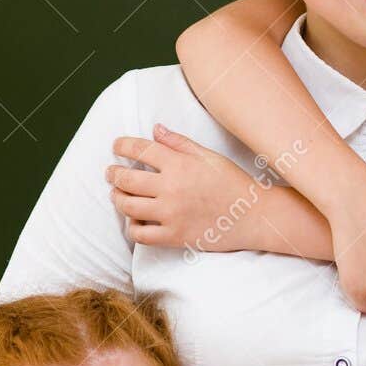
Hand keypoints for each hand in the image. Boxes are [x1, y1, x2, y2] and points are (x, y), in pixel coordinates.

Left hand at [108, 126, 260, 251]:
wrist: (254, 216)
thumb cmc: (233, 183)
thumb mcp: (209, 156)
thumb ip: (179, 143)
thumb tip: (155, 129)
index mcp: (179, 164)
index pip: (140, 149)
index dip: (122, 145)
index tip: (116, 145)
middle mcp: (171, 188)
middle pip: (127, 178)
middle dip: (113, 173)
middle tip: (111, 173)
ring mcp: (171, 214)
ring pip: (127, 206)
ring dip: (117, 198)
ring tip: (118, 195)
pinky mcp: (175, 236)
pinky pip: (141, 234)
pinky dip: (132, 227)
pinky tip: (135, 220)